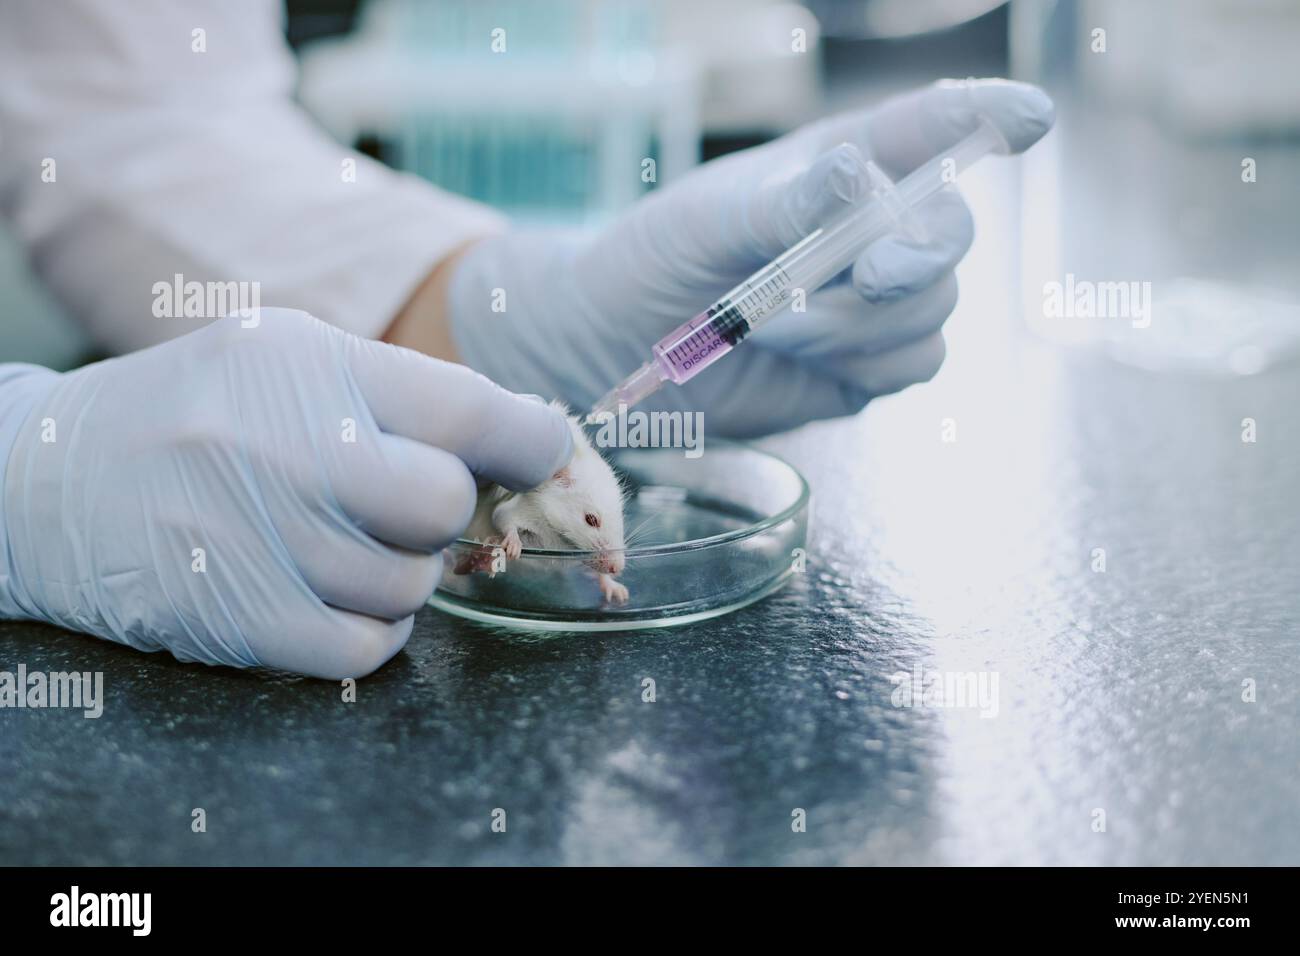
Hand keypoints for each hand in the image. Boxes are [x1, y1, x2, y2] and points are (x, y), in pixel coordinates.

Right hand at [0, 309, 571, 678]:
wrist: (51, 480)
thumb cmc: (198, 414)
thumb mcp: (285, 360)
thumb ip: (394, 391)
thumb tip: (521, 434)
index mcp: (307, 366)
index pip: (465, 408)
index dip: (530, 438)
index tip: (545, 451)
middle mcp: (285, 450)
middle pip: (445, 502)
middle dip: (448, 509)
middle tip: (409, 501)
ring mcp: (260, 540)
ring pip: (411, 583)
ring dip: (406, 573)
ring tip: (353, 543)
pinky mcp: (240, 620)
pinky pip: (366, 647)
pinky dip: (374, 628)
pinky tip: (340, 593)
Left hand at [447, 78, 1053, 436]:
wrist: (621, 354)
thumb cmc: (656, 261)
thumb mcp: (707, 219)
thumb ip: (784, 202)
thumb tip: (856, 174)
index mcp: (838, 166)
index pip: (928, 130)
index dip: (984, 118)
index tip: (1032, 117)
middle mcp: (871, 228)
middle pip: (948, 230)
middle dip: (915, 253)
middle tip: (867, 274)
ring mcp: (875, 301)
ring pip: (933, 306)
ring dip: (856, 321)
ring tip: (771, 321)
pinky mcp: (866, 365)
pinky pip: (913, 363)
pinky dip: (863, 363)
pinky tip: (801, 355)